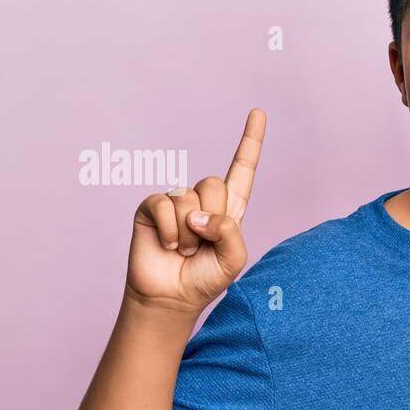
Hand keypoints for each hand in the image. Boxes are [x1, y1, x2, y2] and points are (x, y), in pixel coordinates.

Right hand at [125, 108, 265, 313]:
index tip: (258, 113)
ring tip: (183, 250)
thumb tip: (198, 214)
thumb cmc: (205, 278)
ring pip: (188, 197)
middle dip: (211, 218)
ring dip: (188, 232)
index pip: (242, 169)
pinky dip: (168, 229)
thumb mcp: (233, 260)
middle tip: (201, 245)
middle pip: (213, 183)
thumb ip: (230, 233)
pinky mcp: (151, 208)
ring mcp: (176, 202)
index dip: (250, 141)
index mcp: (229, 209)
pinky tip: (166, 244)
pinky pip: (163, 204)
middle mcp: (202, 200)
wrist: (171, 297)